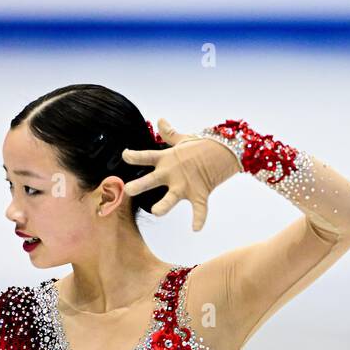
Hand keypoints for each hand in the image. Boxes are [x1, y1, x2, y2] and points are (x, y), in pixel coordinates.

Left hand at [122, 117, 241, 231]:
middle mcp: (172, 173)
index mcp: (166, 159)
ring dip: (163, 205)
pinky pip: (200, 209)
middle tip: (127, 190)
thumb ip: (169, 134)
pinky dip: (199, 219)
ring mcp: (185, 184)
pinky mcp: (199, 193)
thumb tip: (160, 120)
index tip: (124, 155)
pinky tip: (196, 229)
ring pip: (171, 197)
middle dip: (139, 185)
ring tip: (156, 212)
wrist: (225, 148)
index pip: (146, 157)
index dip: (134, 156)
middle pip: (152, 180)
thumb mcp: (183, 140)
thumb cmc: (202, 146)